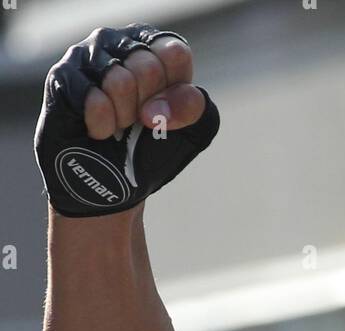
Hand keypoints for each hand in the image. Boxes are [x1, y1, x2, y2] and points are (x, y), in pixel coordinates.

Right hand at [34, 24, 218, 217]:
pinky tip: (96, 129)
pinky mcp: (63, 76)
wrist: (109, 187)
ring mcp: (89, 56)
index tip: (163, 116)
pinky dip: (100, 124)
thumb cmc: (148, 153)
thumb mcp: (191, 134)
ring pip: (118, 80)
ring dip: (122, 118)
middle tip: (135, 123)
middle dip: (145, 108)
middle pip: (147, 66)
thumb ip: (198, 108)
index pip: (174, 54)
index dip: (172, 94)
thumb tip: (160, 107)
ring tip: (116, 127)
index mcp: (156, 51)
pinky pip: (92, 97)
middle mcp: (121, 45)